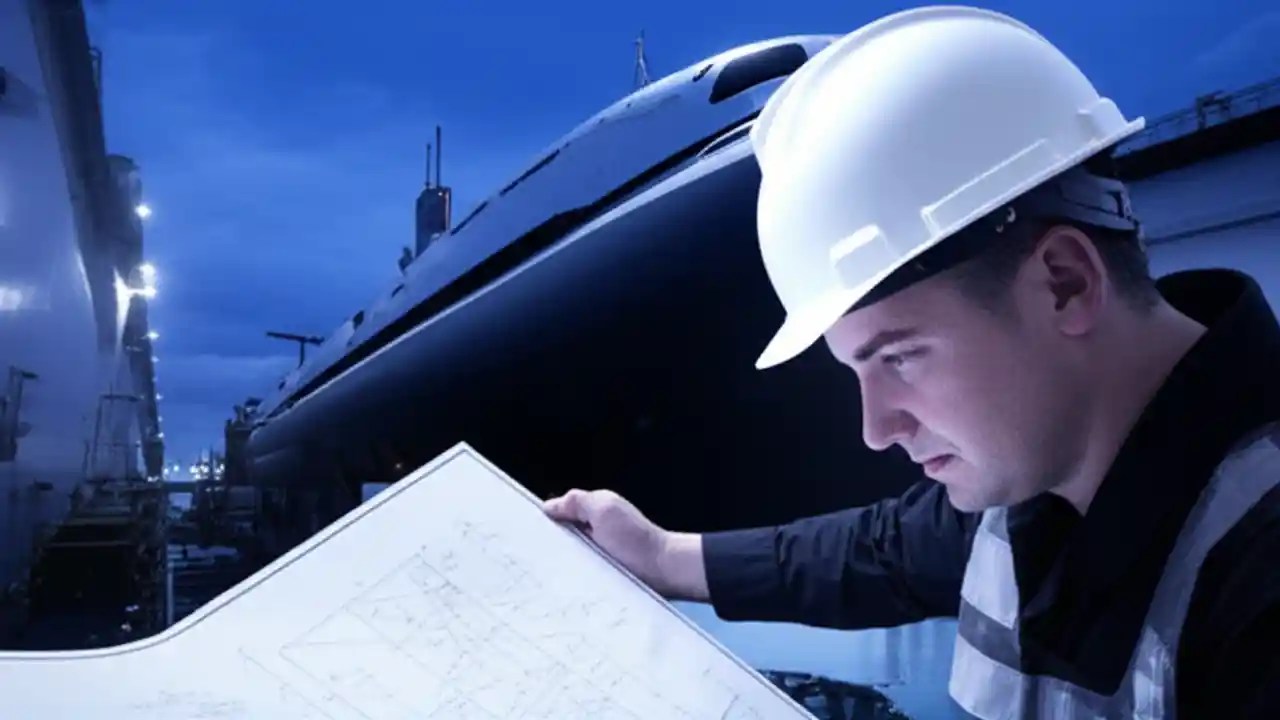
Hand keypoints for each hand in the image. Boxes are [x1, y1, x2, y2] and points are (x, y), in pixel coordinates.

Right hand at [542, 489, 707, 600]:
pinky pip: (575, 577)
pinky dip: (567, 580)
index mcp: (590, 513)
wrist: (660, 571)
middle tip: (526, 558)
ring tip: (539, 574)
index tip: (521, 532)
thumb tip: (547, 507)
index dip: (540, 522)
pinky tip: (557, 586)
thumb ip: (577, 502)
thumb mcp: (605, 509)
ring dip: (554, 566)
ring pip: (563, 560)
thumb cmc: (634, 538)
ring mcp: (593, 559)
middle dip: (543, 547)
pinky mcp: (596, 580)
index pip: (556, 515)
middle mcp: (590, 535)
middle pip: (557, 540)